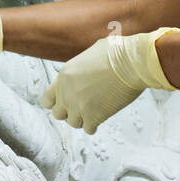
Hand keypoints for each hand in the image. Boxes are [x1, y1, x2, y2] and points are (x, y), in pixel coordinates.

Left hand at [40, 28, 179, 133]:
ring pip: (73, 123)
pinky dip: (95, 124)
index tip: (68, 100)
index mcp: (64, 76)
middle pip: (58, 114)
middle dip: (69, 112)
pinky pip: (89, 129)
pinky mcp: (93, 116)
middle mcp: (66, 92)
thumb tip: (90, 62)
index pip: (47, 99)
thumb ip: (83, 63)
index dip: (56, 101)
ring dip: (83, 118)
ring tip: (94, 110)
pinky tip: (102, 115)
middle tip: (83, 106)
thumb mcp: (92, 52)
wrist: (132, 62)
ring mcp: (78, 106)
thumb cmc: (118, 52)